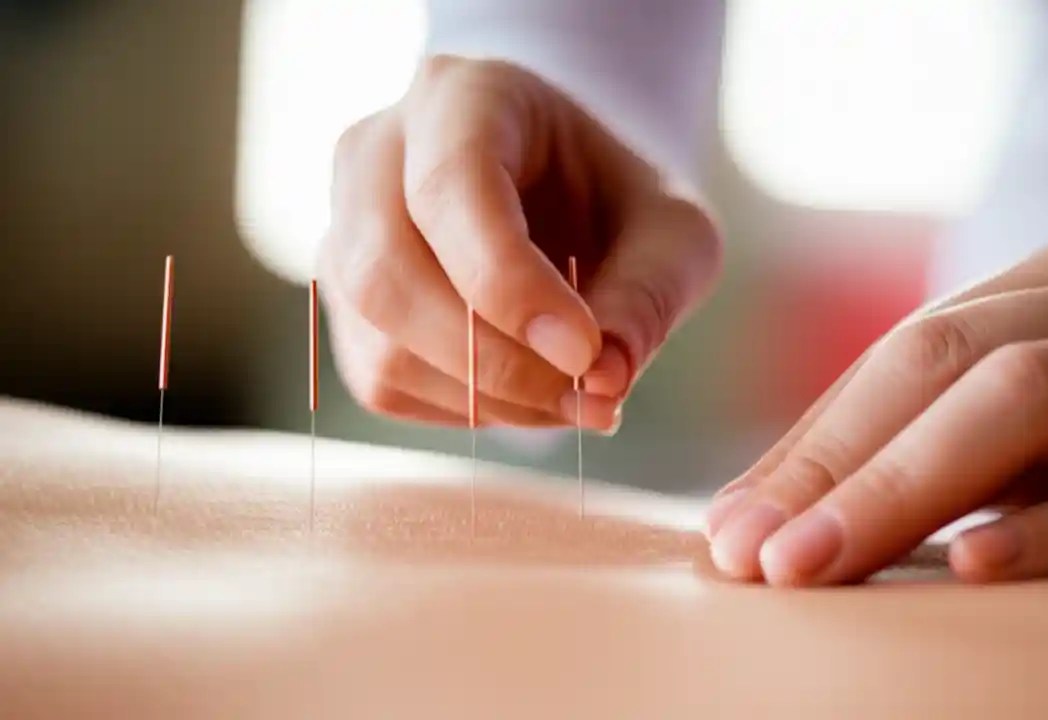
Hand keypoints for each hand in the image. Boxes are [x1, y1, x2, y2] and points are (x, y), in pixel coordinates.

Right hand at [319, 56, 720, 428]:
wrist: (574, 200)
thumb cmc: (622, 202)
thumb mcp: (673, 232)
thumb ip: (649, 295)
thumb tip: (603, 380)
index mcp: (462, 97)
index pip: (449, 188)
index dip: (508, 283)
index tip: (585, 351)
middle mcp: (377, 152)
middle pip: (386, 272)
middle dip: (494, 360)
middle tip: (591, 394)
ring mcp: (346, 227)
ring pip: (379, 342)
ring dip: (488, 398)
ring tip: (578, 398)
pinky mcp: (347, 303)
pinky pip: (383, 382)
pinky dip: (466, 410)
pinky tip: (531, 395)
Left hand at [706, 222, 1047, 584]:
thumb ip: (935, 433)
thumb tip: (767, 506)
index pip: (914, 348)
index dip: (815, 439)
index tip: (734, 524)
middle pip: (954, 362)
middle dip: (837, 461)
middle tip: (752, 553)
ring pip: (1033, 403)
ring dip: (902, 489)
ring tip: (814, 564)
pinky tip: (971, 568)